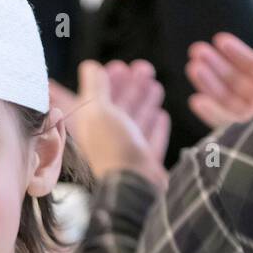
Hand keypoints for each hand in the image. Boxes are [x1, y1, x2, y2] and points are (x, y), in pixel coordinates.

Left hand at [65, 59, 169, 186]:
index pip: (96, 101)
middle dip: (131, 87)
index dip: (106, 82)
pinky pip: (151, 143)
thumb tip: (90, 67)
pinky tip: (161, 115)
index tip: (119, 66)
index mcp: (91, 129)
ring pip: (137, 123)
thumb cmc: (113, 148)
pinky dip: (156, 128)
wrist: (134, 185)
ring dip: (145, 102)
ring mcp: (128, 154)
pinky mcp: (146, 164)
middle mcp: (107, 141)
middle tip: (143, 68)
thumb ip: (95, 88)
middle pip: (119, 109)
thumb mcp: (98, 111)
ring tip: (154, 85)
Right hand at [186, 32, 252, 127]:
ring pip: (227, 101)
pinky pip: (227, 126)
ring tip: (193, 67)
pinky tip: (197, 100)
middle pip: (235, 82)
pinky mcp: (250, 140)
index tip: (219, 40)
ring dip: (209, 84)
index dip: (238, 54)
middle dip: (215, 66)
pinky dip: (212, 114)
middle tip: (196, 50)